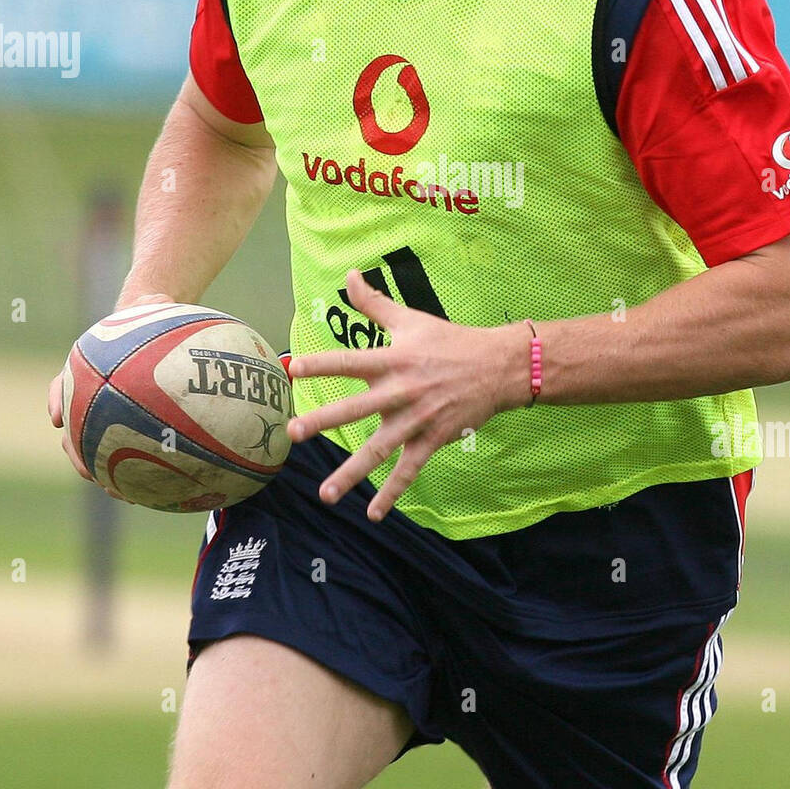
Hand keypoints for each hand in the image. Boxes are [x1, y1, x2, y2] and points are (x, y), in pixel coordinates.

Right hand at [48, 293, 174, 501]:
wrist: (148, 332)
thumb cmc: (146, 320)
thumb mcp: (150, 307)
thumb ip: (154, 303)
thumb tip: (161, 298)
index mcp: (84, 373)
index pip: (62, 388)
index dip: (58, 402)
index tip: (60, 419)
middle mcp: (89, 400)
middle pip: (74, 433)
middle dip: (77, 455)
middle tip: (88, 473)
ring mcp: (105, 419)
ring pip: (96, 453)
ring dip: (102, 475)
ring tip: (122, 495)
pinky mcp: (126, 431)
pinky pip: (128, 456)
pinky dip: (136, 474)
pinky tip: (159, 491)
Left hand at [286, 270, 529, 521]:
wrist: (497, 367)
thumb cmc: (448, 341)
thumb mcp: (411, 319)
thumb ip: (374, 303)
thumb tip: (348, 274)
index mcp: (394, 359)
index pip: (350, 361)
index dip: (321, 364)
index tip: (292, 369)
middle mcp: (402, 390)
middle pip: (357, 407)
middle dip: (324, 420)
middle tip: (293, 432)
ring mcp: (417, 418)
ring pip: (380, 449)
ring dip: (352, 473)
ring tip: (325, 494)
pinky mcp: (432, 439)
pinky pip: (409, 470)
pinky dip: (392, 493)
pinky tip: (372, 514)